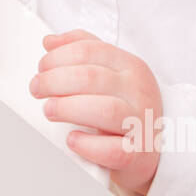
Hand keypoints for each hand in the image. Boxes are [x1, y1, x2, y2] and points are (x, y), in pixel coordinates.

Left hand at [28, 28, 161, 195]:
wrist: (158, 146)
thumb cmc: (127, 107)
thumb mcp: (111, 71)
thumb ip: (82, 50)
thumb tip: (50, 41)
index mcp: (130, 66)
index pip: (89, 50)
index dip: (58, 57)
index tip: (41, 68)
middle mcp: (138, 90)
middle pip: (90, 77)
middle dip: (54, 81)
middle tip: (37, 89)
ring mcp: (142, 122)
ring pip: (103, 110)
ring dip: (67, 108)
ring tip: (50, 110)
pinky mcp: (139, 154)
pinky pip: (112, 150)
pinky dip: (87, 145)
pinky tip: (73, 139)